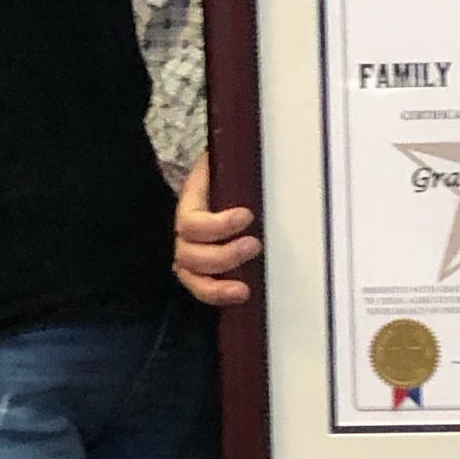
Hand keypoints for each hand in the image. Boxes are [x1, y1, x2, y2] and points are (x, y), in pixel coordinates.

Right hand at [174, 156, 260, 308]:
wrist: (229, 176)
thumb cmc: (234, 171)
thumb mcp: (235, 164)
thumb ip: (243, 168)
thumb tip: (273, 162)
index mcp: (191, 201)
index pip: (191, 222)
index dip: (218, 225)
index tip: (248, 216)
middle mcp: (186, 231)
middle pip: (189, 254)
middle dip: (222, 256)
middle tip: (254, 245)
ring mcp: (191, 252)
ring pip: (191, 275)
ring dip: (217, 284)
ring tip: (245, 287)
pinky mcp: (202, 269)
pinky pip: (202, 288)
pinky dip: (218, 296)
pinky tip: (241, 295)